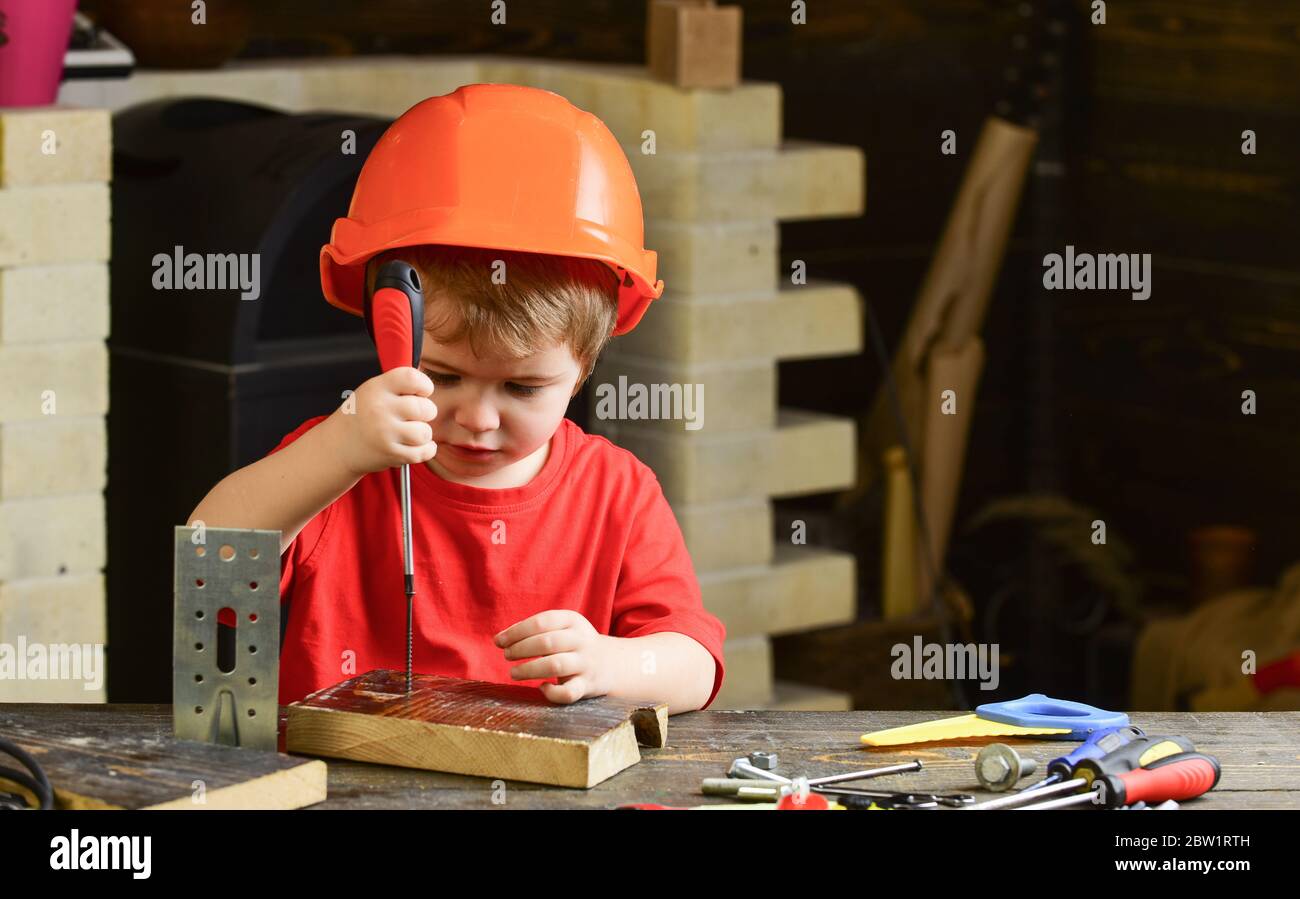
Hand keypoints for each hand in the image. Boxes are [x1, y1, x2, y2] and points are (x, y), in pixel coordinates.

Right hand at [332, 367, 437, 475]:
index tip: (422, 392)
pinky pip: (424, 452)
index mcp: (377, 388)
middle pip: (426, 408)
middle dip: (426, 412)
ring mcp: (385, 434)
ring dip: (423, 433)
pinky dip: (426, 450)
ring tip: (410, 432)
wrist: (337, 447)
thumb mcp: (371, 390)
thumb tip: (427, 386)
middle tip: (414, 416)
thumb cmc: (360, 416)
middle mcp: (380, 409)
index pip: (412, 378)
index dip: (424, 385)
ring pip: (426, 432)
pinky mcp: (390, 454)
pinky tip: (416, 445)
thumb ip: (398, 385)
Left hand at [494, 611, 613, 703]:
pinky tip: (542, 688)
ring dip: (529, 670)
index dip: (516, 631)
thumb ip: (534, 631)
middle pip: (547, 642)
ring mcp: (586, 664)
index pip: (542, 621)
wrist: (612, 664)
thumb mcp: (561, 628)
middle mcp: (582, 640)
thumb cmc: (573, 645)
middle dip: (521, 649)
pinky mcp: (587, 686)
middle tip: (507, 656)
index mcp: (573, 621)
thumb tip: (499, 639)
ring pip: (556, 665)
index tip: (499, 641)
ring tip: (514, 673)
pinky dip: (551, 694)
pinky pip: (568, 693)